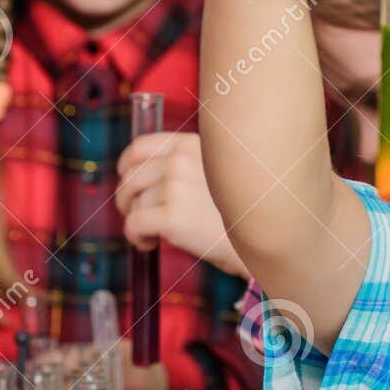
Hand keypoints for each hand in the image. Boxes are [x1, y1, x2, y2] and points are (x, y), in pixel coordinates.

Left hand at [116, 131, 247, 278]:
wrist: (265, 238)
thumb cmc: (243, 212)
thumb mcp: (217, 173)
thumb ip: (186, 166)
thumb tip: (140, 177)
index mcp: (193, 145)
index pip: (141, 146)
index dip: (126, 165)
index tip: (124, 180)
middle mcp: (182, 160)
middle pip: (131, 178)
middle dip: (127, 198)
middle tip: (136, 215)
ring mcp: (177, 187)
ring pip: (133, 204)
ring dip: (136, 220)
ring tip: (151, 235)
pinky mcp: (172, 217)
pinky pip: (134, 225)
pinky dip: (135, 237)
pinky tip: (149, 244)